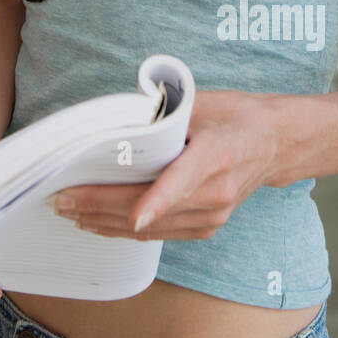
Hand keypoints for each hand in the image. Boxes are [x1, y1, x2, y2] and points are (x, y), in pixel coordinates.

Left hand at [52, 90, 281, 240]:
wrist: (276, 144)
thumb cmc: (237, 117)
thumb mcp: (204, 102)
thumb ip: (164, 110)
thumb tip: (120, 115)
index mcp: (216, 157)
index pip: (182, 182)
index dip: (157, 202)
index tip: (134, 217)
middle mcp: (215, 194)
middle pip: (152, 209)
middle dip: (101, 207)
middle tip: (62, 200)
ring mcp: (212, 216)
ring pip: (151, 229)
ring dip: (106, 222)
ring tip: (69, 212)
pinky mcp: (206, 227)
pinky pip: (159, 235)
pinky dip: (125, 229)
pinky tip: (98, 223)